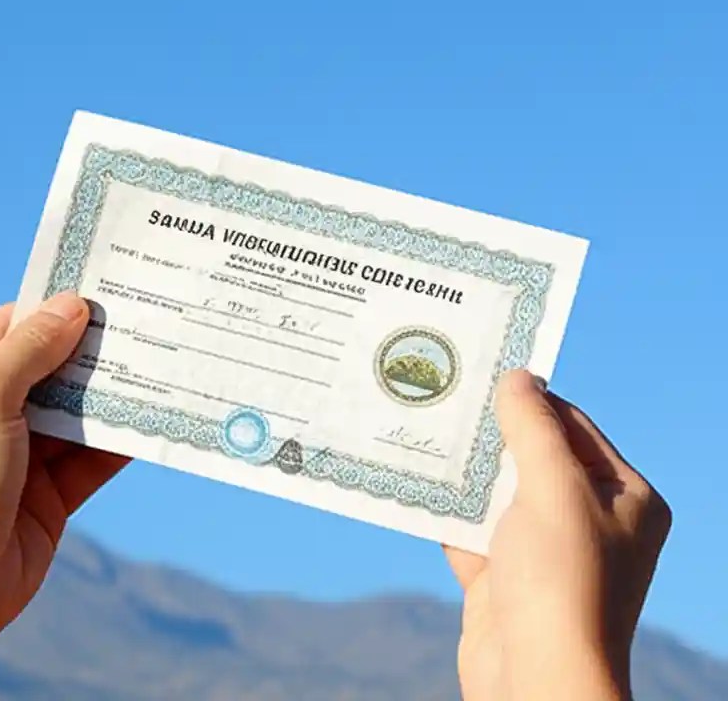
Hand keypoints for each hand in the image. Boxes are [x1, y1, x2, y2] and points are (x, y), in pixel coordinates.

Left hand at [0, 293, 127, 700]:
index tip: (105, 290)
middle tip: (145, 324)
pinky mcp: (42, 497)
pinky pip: (85, 458)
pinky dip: (114, 440)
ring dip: (108, 395)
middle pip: (42, 369)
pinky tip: (151, 418)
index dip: (52, 310)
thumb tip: (72, 305)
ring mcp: (9, 457)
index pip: (3, 328)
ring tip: (160, 364)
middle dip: (88, 352)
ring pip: (69, 414)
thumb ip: (31, 347)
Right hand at [444, 371, 671, 700]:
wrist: (535, 679)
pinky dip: (443, 513)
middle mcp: (590, 523)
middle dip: (489, 433)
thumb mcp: (554, 489)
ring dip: (461, 472)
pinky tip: (410, 487)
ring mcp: (544, 554)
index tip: (482, 367)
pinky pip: (468, 533)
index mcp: (626, 499)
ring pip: (496, 496)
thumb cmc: (562, 581)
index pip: (575, 428)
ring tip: (420, 431)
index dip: (531, 397)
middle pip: (532, 459)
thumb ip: (534, 430)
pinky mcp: (502, 581)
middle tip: (444, 394)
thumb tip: (518, 378)